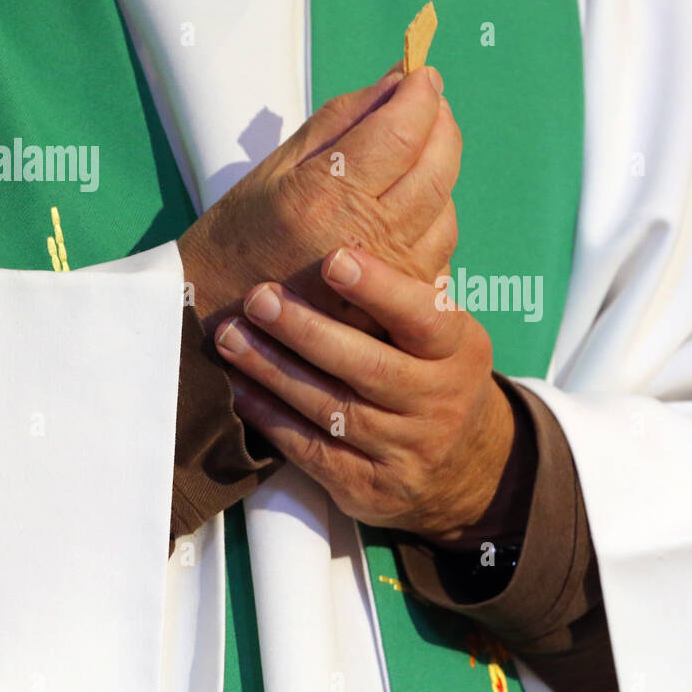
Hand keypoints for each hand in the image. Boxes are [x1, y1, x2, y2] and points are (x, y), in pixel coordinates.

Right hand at [177, 65, 459, 334]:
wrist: (216, 319)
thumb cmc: (239, 235)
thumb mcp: (278, 165)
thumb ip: (344, 119)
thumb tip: (399, 80)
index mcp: (325, 197)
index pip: (401, 132)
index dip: (420, 94)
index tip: (421, 74)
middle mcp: (364, 240)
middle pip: (436, 169)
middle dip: (442, 124)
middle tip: (432, 102)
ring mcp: (387, 282)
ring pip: (445, 209)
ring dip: (442, 169)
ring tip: (421, 148)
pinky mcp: (396, 309)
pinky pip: (440, 250)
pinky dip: (436, 214)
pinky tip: (414, 199)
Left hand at [213, 247, 522, 547]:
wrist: (462, 467)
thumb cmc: (432, 371)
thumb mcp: (442, 330)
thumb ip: (407, 284)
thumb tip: (362, 204)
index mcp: (459, 350)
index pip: (423, 317)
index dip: (380, 289)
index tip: (335, 258)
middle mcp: (438, 402)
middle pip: (368, 366)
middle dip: (306, 330)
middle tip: (259, 296)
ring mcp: (406, 449)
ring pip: (331, 410)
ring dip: (273, 370)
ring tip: (229, 335)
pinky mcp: (371, 487)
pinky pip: (312, 452)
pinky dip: (271, 418)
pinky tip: (240, 387)